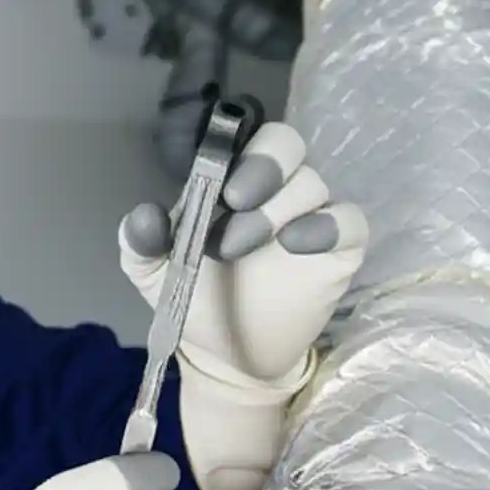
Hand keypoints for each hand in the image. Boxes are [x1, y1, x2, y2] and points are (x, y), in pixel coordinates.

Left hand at [118, 122, 367, 381]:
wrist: (225, 354)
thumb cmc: (192, 297)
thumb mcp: (151, 272)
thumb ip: (139, 241)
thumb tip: (144, 215)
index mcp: (227, 180)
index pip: (241, 135)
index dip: (233, 145)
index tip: (215, 180)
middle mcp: (272, 189)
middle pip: (285, 143)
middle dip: (262, 163)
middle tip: (234, 199)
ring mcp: (308, 215)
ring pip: (312, 182)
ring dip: (275, 208)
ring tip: (237, 247)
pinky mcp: (339, 248)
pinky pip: (350, 221)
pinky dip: (328, 224)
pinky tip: (296, 244)